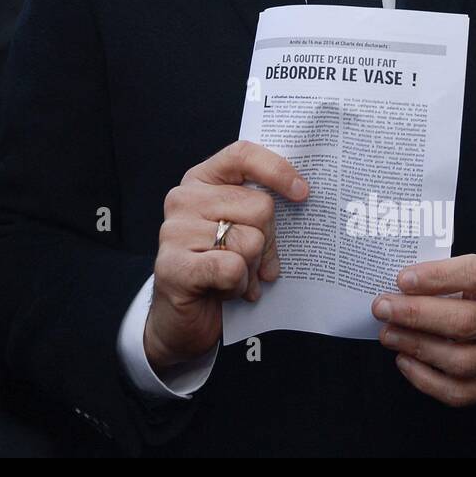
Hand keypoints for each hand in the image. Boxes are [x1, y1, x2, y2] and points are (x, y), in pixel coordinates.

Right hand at [143, 140, 306, 372]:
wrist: (182, 321)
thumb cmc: (219, 270)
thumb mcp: (241, 230)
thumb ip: (258, 210)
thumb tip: (301, 197)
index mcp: (201, 181)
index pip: (242, 155)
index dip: (277, 170)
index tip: (302, 193)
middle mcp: (183, 199)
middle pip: (259, 207)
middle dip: (268, 243)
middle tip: (254, 263)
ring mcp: (174, 231)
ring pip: (250, 242)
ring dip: (251, 270)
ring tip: (233, 279)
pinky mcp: (172, 266)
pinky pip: (232, 268)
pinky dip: (237, 286)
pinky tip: (222, 292)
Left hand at [372, 254, 475, 407]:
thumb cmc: (468, 288)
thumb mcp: (459, 270)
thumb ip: (432, 276)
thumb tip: (391, 289)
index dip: (438, 277)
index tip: (402, 280)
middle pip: (467, 322)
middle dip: (417, 315)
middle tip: (382, 308)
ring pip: (463, 361)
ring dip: (418, 347)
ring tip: (388, 334)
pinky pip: (460, 391)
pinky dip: (426, 379)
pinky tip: (403, 360)